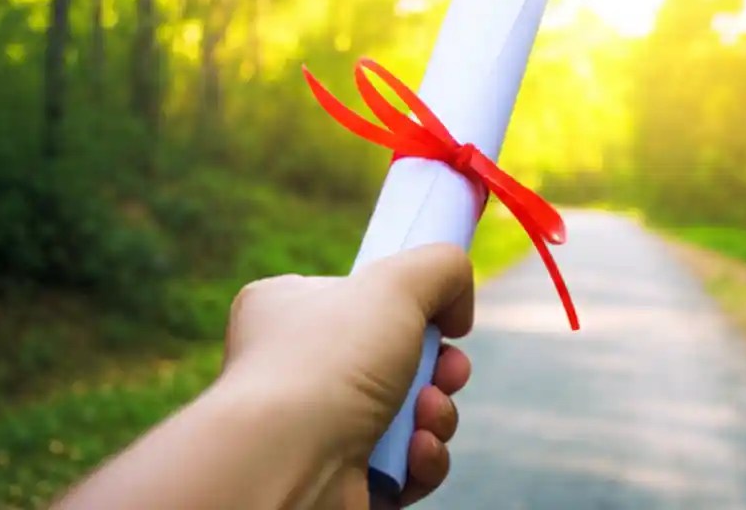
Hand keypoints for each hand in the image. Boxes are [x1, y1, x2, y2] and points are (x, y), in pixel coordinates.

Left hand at [220, 243, 474, 506]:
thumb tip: (457, 308)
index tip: (444, 318)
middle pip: (399, 359)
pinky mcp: (344, 479)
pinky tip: (415, 452)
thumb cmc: (328, 364)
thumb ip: (441, 267)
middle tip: (449, 371)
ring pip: (410, 415)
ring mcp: (320, 430)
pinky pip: (405, 466)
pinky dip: (422, 459)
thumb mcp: (396, 283)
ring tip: (425, 414)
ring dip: (435, 413)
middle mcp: (299, 371)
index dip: (411, 308)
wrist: (287, 463)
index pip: (361, 299)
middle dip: (440, 368)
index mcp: (290, 312)